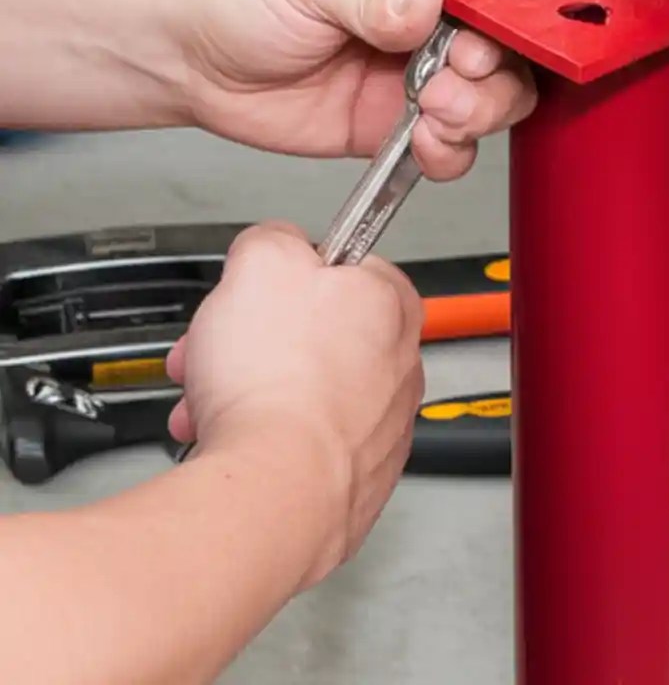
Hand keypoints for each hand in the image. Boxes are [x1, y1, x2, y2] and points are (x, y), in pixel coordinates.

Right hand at [164, 222, 424, 585]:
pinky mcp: (357, 474)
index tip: (257, 291)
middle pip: (316, 335)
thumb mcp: (262, 262)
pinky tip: (229, 439)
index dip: (287, 276)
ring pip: (303, 391)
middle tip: (215, 347)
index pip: (347, 269)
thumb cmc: (277, 383)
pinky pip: (303, 442)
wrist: (276, 488)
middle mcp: (400, 366)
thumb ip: (274, 240)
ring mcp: (383, 426)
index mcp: (391, 306)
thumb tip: (278, 243)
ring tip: (208, 400)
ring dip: (248, 390)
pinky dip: (265, 439)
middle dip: (253, 339)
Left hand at [167, 0, 536, 180]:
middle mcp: (422, 28)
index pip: (484, 1)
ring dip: (477, 117)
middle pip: (502, 57)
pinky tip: (427, 144)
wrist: (182, 56)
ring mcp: (413, 80)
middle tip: (454, 84)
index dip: (500, 27)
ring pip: (487, 104)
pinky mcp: (394, 128)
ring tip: (437, 117)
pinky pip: (448, 147)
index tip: (478, 45)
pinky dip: (449, 153)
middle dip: (492, 80)